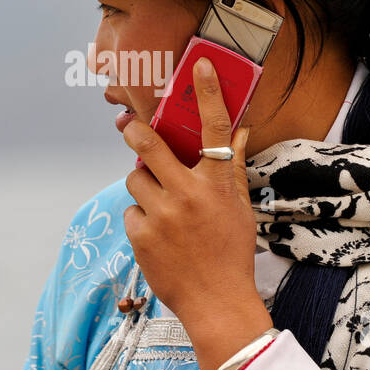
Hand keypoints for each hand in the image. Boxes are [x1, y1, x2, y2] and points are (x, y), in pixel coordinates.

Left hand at [121, 56, 272, 369]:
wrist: (216, 303)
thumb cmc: (232, 252)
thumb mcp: (240, 208)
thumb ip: (233, 167)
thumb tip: (241, 131)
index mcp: (218, 184)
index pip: (215, 130)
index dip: (208, 94)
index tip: (200, 66)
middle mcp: (188, 194)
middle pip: (150, 147)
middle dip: (136, 133)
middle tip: (129, 126)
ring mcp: (162, 215)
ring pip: (136, 180)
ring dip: (144, 186)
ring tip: (162, 207)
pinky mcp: (141, 236)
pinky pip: (132, 211)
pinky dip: (141, 218)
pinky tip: (159, 236)